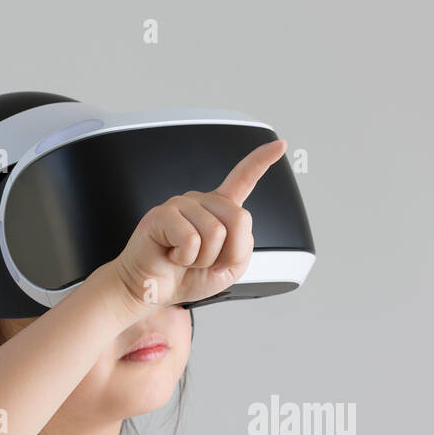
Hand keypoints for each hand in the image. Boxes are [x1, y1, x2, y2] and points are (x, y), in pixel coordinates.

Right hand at [108, 137, 286, 322]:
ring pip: (215, 233)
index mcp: (219, 211)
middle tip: (204, 261)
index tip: (280, 145)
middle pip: (239, 218)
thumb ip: (242, 248)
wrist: (154, 289)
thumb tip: (229, 232)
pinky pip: (191, 240)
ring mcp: (182, 204)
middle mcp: (202, 202)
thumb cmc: (187, 276)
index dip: (261, 161)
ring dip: (203, 259)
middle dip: (228, 252)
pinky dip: (185, 258)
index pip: (243, 179)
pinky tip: (172, 255)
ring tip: (185, 258)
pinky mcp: (162, 214)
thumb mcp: (229, 268)